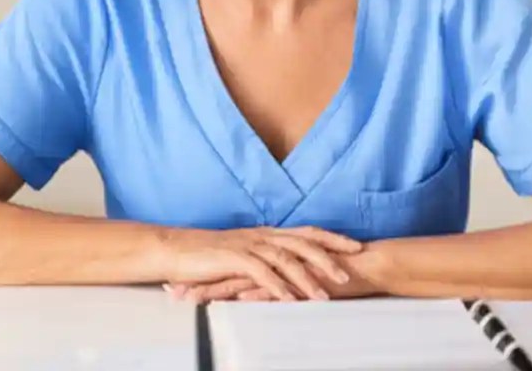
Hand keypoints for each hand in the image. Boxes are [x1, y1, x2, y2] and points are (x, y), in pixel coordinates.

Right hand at [161, 226, 361, 301]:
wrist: (176, 249)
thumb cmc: (208, 255)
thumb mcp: (243, 254)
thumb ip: (265, 259)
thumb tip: (288, 270)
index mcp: (266, 233)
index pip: (306, 232)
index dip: (332, 238)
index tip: (355, 246)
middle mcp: (261, 235)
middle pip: (302, 242)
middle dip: (328, 257)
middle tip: (349, 274)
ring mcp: (248, 244)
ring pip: (285, 258)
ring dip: (306, 277)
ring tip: (323, 295)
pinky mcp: (233, 257)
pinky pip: (260, 272)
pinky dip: (276, 286)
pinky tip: (288, 299)